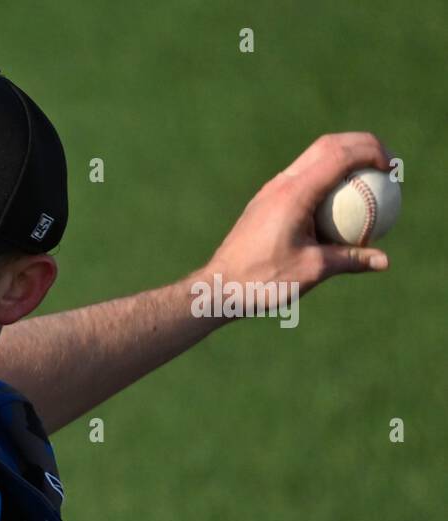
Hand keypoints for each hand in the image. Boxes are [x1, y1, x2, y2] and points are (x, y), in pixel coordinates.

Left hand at [204, 132, 393, 305]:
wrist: (218, 287)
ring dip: (343, 157)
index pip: (340, 154)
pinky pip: (302, 176)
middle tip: (387, 164)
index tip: (392, 168)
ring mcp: (271, 190)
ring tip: (368, 176)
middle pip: (328, 144)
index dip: (372, 151)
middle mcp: (281, 184)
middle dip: (362, 144)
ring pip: (312, 157)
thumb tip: (384, 261)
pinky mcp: (266, 201)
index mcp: (294, 194)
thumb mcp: (312, 270)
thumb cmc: (262, 281)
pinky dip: (327, 176)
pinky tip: (340, 200)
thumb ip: (350, 260)